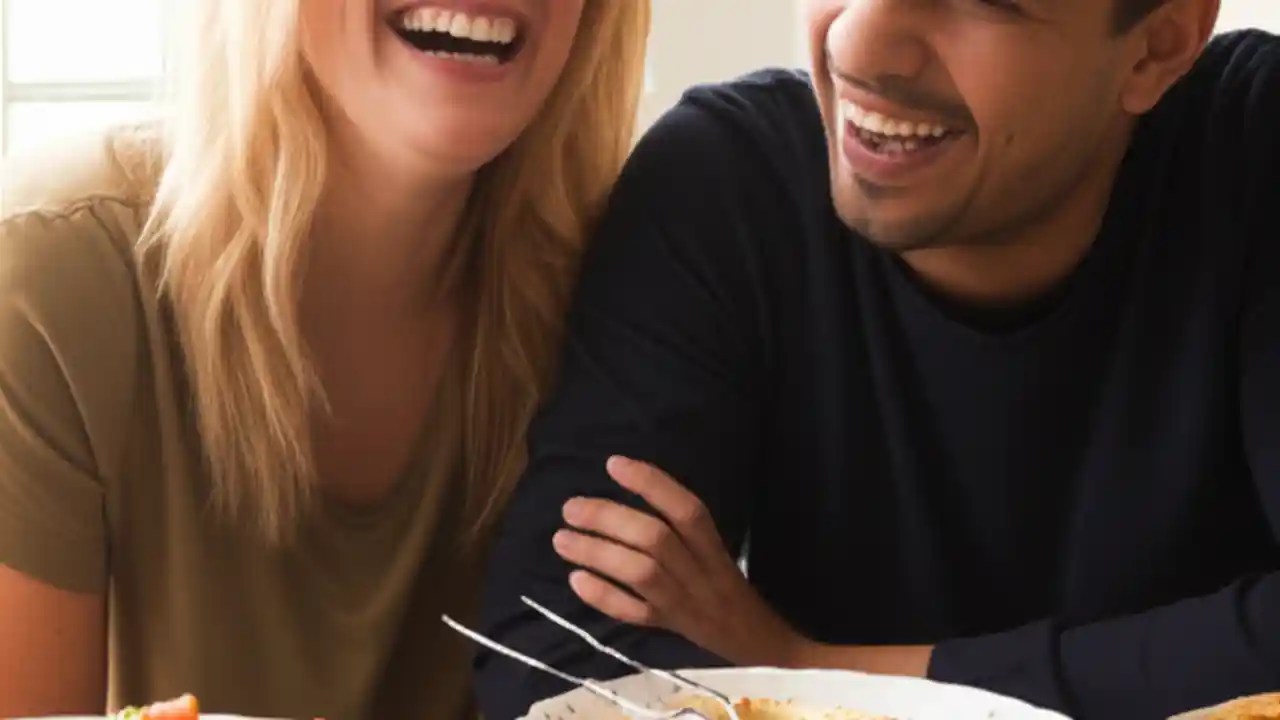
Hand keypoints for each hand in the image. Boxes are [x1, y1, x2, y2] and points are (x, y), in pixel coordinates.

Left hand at [552, 456, 933, 676]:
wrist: (760, 645)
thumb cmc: (729, 588)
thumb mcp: (714, 550)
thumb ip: (680, 527)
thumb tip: (630, 487)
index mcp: (714, 547)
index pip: (687, 509)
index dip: (651, 483)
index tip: (613, 463)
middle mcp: (701, 572)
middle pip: (656, 539)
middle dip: (609, 518)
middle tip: (571, 507)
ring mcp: (684, 603)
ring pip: (642, 573)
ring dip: (597, 553)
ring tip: (561, 538)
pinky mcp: (670, 629)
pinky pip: (636, 615)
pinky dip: (604, 597)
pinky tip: (576, 581)